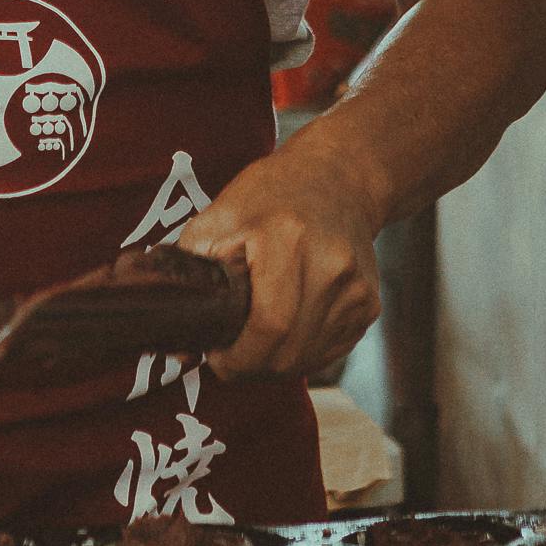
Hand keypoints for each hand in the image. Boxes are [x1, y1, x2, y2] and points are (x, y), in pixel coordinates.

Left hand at [179, 138, 381, 380]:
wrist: (336, 179)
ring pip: (307, 360)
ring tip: (256, 333)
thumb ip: (191, 271)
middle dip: (251, 366)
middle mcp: (332, 268)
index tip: (217, 357)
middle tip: (229, 351)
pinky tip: (286, 325)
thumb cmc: (269, 195)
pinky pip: (328, 352)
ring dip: (275, 361)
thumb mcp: (219, 216)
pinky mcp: (368, 306)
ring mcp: (356, 290)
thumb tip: (176, 335)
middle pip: (288, 354)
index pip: (268, 326)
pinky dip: (300, 351)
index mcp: (288, 241)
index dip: (238, 357)